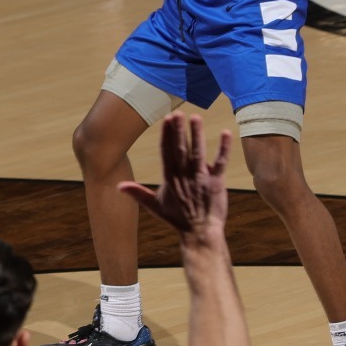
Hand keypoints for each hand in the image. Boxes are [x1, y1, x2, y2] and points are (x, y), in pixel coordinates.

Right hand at [119, 111, 230, 240]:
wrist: (200, 232)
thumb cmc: (177, 219)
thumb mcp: (154, 206)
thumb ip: (137, 193)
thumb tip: (118, 186)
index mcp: (170, 178)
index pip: (166, 152)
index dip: (166, 135)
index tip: (166, 120)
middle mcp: (184, 176)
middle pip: (180, 149)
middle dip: (178, 131)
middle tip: (177, 113)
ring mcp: (201, 178)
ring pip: (198, 152)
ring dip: (197, 135)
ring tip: (196, 117)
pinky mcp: (217, 182)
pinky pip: (221, 162)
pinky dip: (224, 148)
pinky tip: (226, 133)